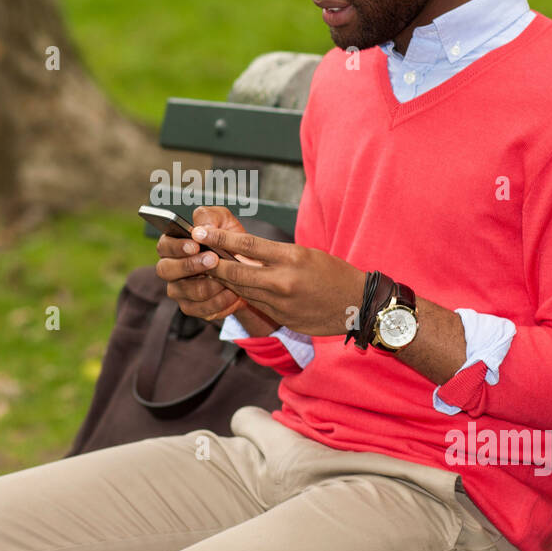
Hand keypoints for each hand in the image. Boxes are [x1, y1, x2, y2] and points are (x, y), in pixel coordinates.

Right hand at [154, 206, 264, 321]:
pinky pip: (201, 309)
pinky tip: (232, 294)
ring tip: (229, 278)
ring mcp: (179, 290)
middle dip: (190, 266)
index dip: (177, 247)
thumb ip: (210, 216)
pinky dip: (219, 302)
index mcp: (173, 245)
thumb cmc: (231, 241)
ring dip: (210, 284)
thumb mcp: (225, 221)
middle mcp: (170, 269)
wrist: (250, 268)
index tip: (195, 245)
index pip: (164, 246)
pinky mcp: (192, 308)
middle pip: (166, 270)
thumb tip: (201, 228)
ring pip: (187, 292)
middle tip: (213, 259)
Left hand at [188, 224, 367, 336]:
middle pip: (236, 272)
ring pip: (241, 290)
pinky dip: (241, 294)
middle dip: (212, 263)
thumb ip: (274, 254)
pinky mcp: (280, 318)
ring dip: (223, 279)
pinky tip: (231, 287)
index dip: (219, 239)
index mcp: (291, 258)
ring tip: (207, 268)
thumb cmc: (333, 273)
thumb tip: (243, 251)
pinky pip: (255, 303)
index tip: (199, 233)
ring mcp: (280, 303)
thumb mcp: (305, 254)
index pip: (247, 245)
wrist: (357, 304)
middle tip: (194, 254)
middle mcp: (282, 281)